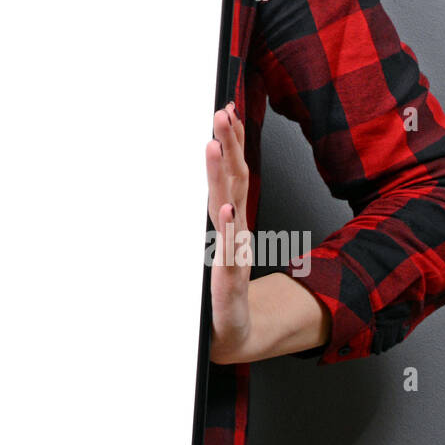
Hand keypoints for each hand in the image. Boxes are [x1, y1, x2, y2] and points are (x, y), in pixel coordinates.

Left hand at [206, 100, 252, 363]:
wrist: (234, 332)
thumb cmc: (223, 288)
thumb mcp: (216, 246)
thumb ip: (215, 220)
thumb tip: (210, 189)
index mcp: (229, 219)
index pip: (231, 172)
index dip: (231, 142)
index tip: (226, 111)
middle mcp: (233, 228)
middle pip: (233, 178)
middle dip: (229, 143)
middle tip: (223, 112)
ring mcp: (232, 249)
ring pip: (229, 203)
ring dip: (223, 173)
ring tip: (217, 144)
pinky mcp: (228, 275)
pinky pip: (228, 248)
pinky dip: (227, 227)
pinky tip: (226, 208)